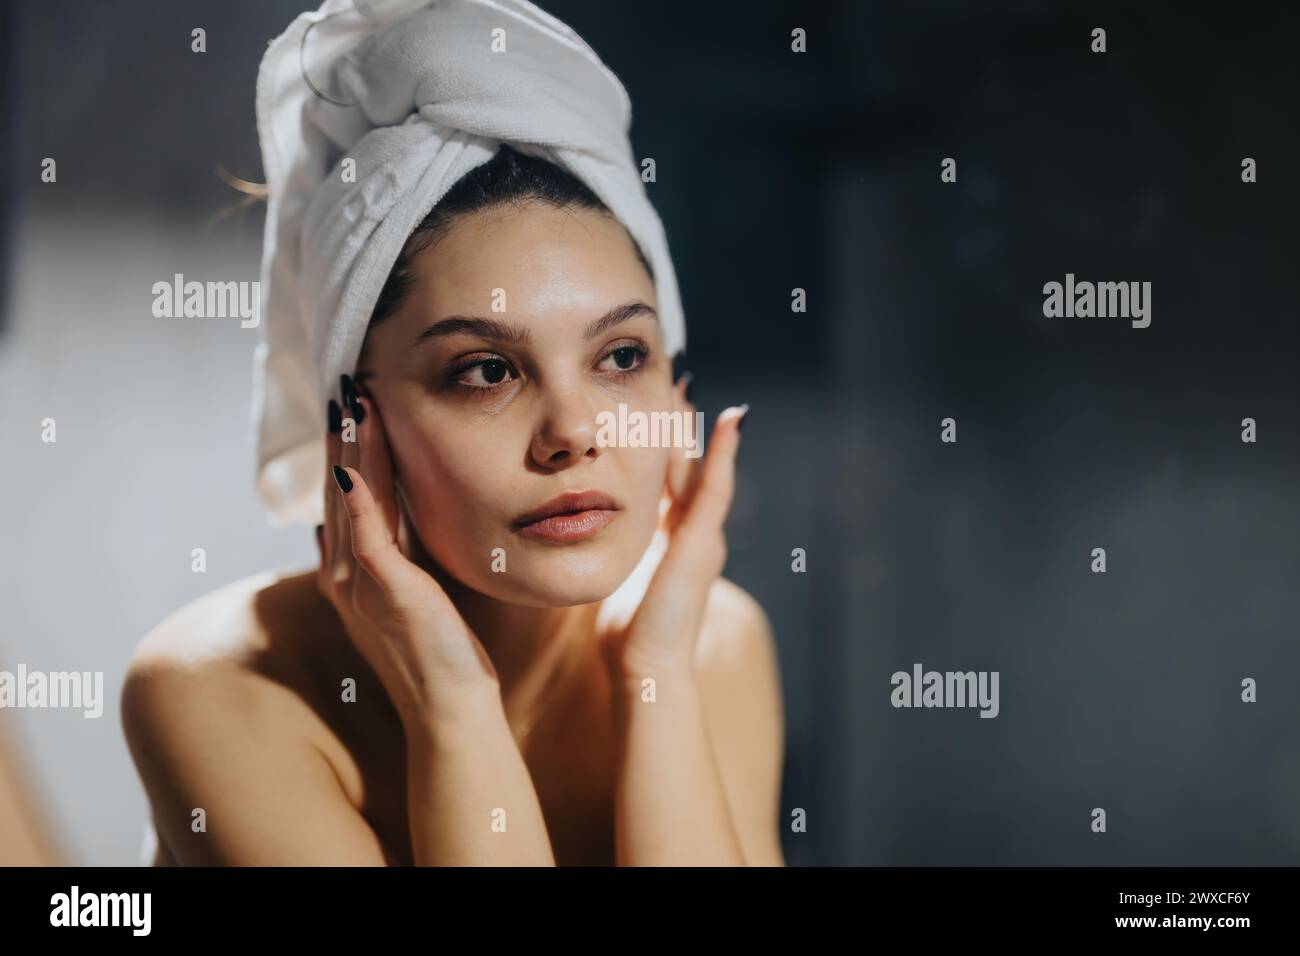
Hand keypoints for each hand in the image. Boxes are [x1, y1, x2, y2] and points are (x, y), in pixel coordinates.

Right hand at [316, 385, 498, 728]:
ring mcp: (360, 584)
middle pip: (338, 491)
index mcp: (347, 574)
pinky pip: (368, 535)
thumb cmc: (439, 651)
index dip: (342, 450)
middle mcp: (343, 575)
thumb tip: (366, 516)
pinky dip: (359, 497)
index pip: (341, 498)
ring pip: (350, 502)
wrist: (449, 706)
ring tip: (350, 403)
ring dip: (350, 450)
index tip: (348, 406)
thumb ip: (392, 551)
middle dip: (340, 437)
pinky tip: (354, 462)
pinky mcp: (388, 592)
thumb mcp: (409, 590)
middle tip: (342, 387)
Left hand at [602, 389, 748, 680]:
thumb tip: (579, 532)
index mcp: (671, 539)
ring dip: (696, 427)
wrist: (647, 668)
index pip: (667, 479)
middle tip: (672, 377)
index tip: (649, 405)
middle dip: (678, 424)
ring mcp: (705, 536)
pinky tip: (729, 420)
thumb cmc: (626, 635)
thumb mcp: (614, 578)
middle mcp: (694, 533)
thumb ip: (608, 552)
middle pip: (685, 465)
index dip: (659, 443)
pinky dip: (724, 453)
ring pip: (701, 468)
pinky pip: (718, 488)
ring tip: (689, 383)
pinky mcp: (705, 542)